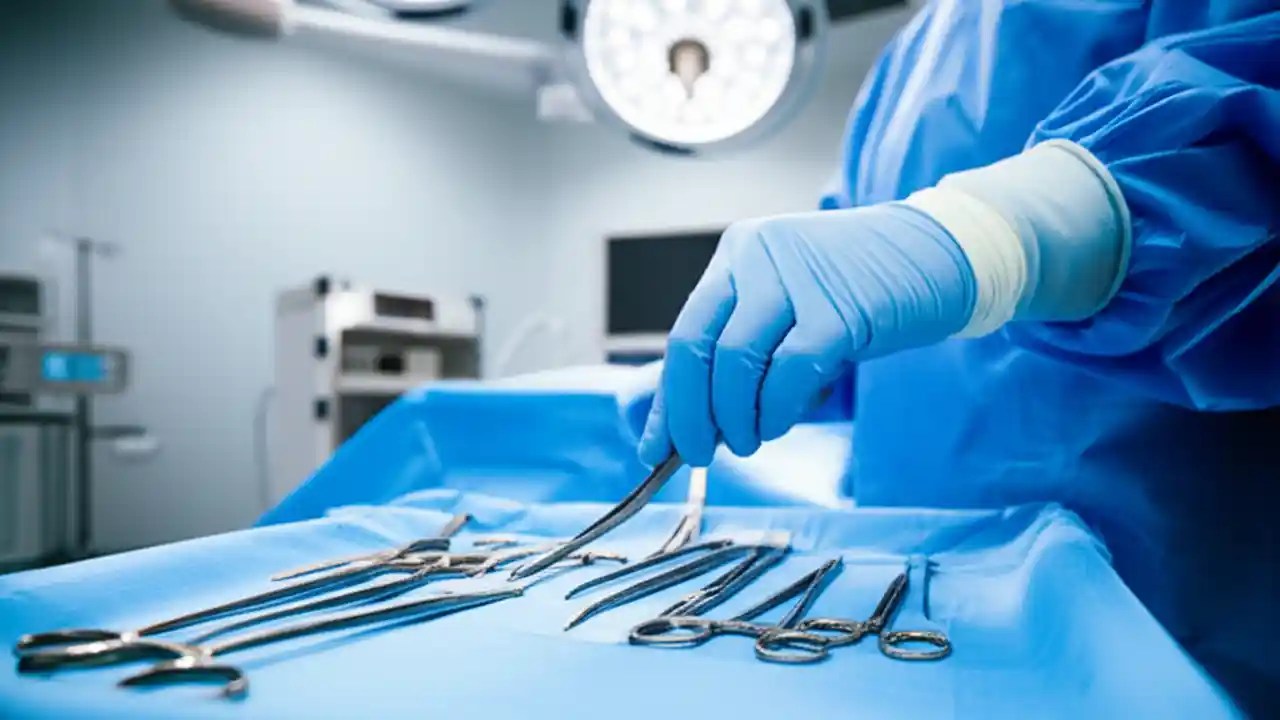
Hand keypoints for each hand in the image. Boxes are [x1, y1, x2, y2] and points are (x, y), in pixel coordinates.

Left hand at [638, 204, 975, 466]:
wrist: (941, 255)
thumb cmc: (860, 292)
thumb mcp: (788, 308)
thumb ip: (740, 351)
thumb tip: (683, 422)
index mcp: (738, 254)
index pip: (685, 332)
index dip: (667, 398)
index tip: (655, 446)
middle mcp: (758, 256)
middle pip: (697, 347)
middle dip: (690, 414)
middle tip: (699, 455)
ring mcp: (798, 278)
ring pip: (736, 363)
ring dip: (735, 417)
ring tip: (749, 441)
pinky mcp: (839, 309)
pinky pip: (789, 373)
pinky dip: (777, 411)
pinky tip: (780, 424)